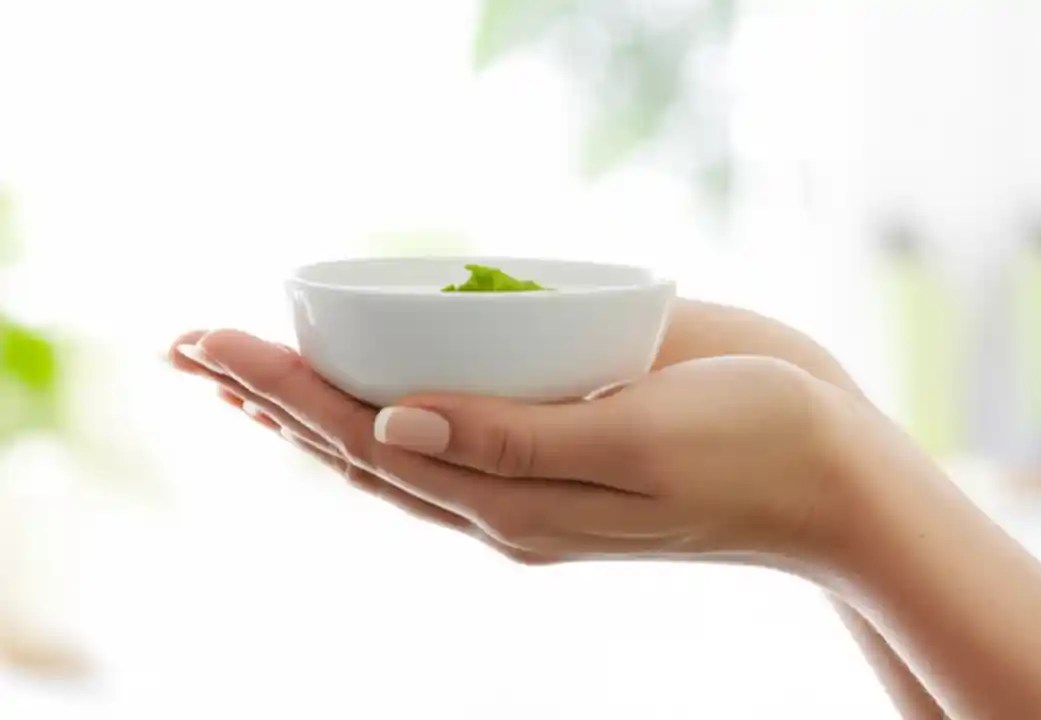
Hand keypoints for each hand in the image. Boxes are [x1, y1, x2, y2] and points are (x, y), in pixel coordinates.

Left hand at [169, 329, 861, 570]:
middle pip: (365, 446)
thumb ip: (519, 441)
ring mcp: (540, 462)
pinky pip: (463, 415)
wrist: (836, 470)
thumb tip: (395, 426)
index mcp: (519, 504)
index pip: (372, 443)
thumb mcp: (638, 445)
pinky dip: (396, 395)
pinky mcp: (572, 425)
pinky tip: (371, 376)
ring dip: (316, 404)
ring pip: (402, 440)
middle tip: (193, 351)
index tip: (210, 346)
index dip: (283, 395)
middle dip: (272, 398)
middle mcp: (513, 489)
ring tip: (245, 374)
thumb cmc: (754, 450)